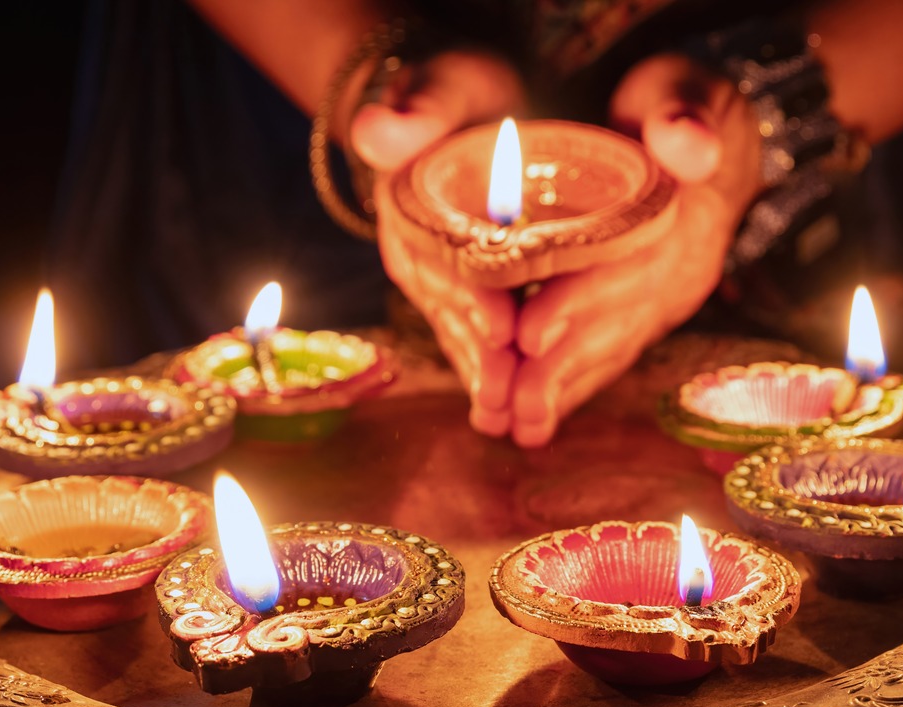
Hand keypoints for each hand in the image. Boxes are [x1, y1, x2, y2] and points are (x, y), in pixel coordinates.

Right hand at [352, 50, 524, 434]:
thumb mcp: (447, 91)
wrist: (458, 113)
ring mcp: (436, 282)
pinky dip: (499, 372)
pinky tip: (523, 409)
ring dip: (489, 377)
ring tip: (515, 418)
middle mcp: (414, 254)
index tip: (502, 326)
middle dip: (482, 356)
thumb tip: (379, 129)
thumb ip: (420, 110)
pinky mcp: (461, 298)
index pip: (438, 259)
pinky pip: (478, 340)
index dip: (470, 294)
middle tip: (512, 396)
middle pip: (451, 311)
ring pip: (463, 336)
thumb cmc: (460, 96)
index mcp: (406, 208)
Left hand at [508, 54, 761, 445]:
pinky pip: (613, 353)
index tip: (527, 332)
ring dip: (565, 390)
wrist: (709, 129)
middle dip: (562, 367)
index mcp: (689, 214)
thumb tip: (683, 142)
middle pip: (618, 323)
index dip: (578, 298)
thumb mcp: (678, 90)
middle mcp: (685, 266)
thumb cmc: (675, 100)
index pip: (629, 265)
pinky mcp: (651, 312)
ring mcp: (670, 296)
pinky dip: (576, 385)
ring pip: (614, 349)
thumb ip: (679, 113)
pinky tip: (540, 415)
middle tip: (511, 406)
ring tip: (518, 426)